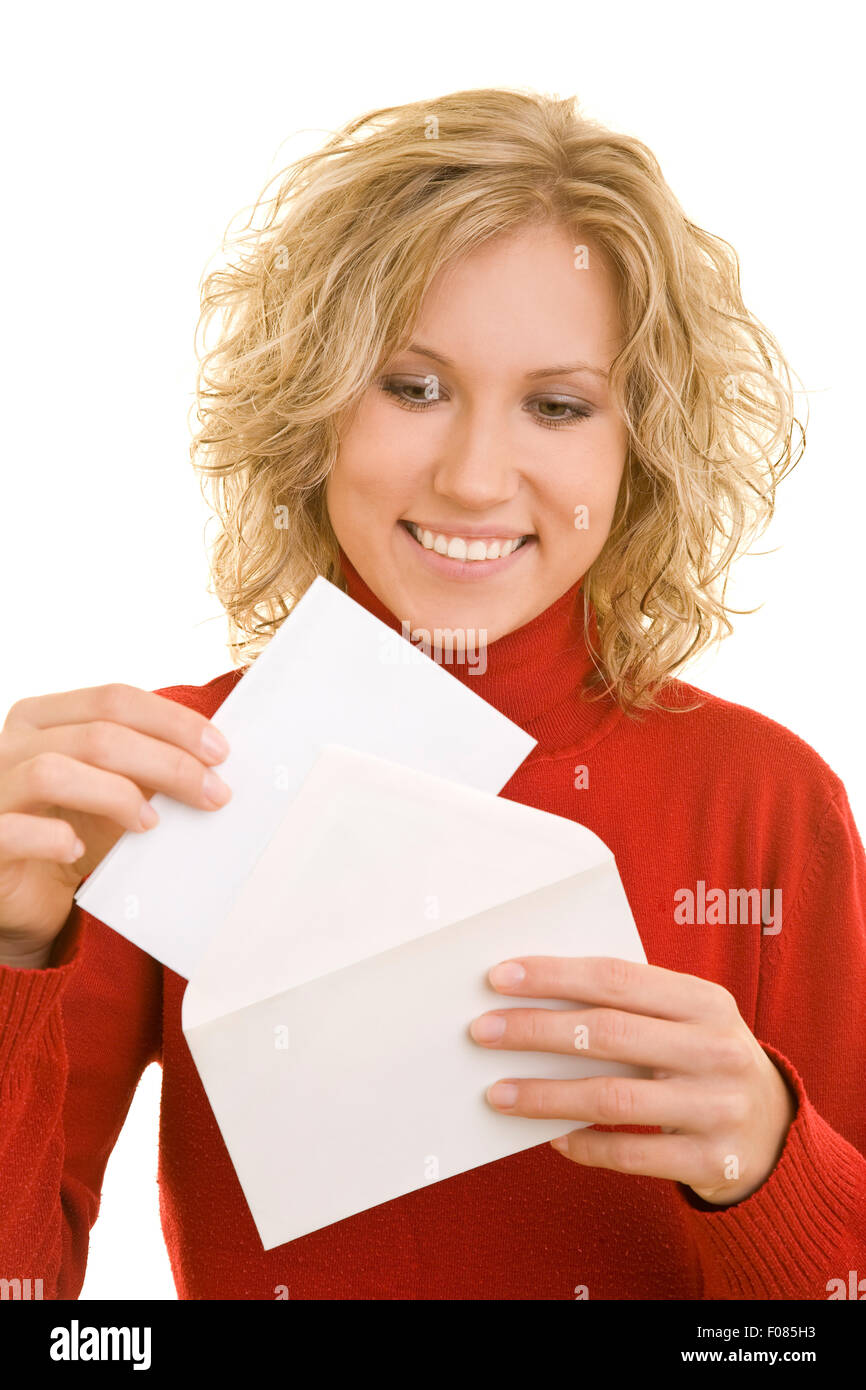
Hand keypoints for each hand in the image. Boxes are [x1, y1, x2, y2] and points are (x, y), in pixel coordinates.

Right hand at [0, 683, 232, 964]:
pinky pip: (13, 829)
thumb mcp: (112, 794)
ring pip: (53, 771)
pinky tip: (77, 851)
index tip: (220, 751)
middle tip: (211, 793)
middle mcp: (11, 744)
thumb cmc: (67, 835)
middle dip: (167, 761)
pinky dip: (52, 837)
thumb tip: (213, 761)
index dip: (172, 722)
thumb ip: (146, 770)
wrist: (19, 896)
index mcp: (43, 718)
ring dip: (116, 795)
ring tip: (151, 824)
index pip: (114, 699)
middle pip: (97, 734)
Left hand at [469, 955, 796, 1205]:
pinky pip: (629, 1154)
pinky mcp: (711, 1160)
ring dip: (544, 1095)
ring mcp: (717, 1108)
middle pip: (606, 1033)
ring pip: (611, 1098)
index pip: (616, 977)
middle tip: (481, 1031)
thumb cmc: (703, 1061)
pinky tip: (550, 1136)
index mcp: (706, 1001)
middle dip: (534, 1030)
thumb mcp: (688, 1020)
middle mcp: (716, 1049)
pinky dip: (583, 1143)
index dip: (554, 976)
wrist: (775, 1133)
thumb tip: (533, 999)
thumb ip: (631, 1006)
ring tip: (497, 1093)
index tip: (498, 978)